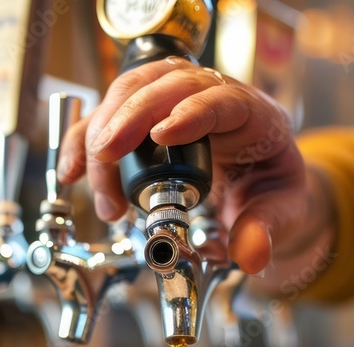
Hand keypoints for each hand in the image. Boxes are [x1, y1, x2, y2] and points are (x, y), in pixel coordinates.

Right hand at [56, 57, 322, 275]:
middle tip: (108, 157)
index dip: (191, 111)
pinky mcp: (145, 120)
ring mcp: (174, 102)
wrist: (259, 187)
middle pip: (164, 85)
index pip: (221, 97)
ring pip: (129, 94)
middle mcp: (211, 95)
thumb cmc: (270, 189)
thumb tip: (251, 254)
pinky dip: (83, 141)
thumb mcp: (282, 211)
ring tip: (102, 191)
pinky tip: (71, 171)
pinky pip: (107, 118)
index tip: (163, 134)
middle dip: (130, 118)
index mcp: (254, 114)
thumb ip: (266, 231)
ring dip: (104, 136)